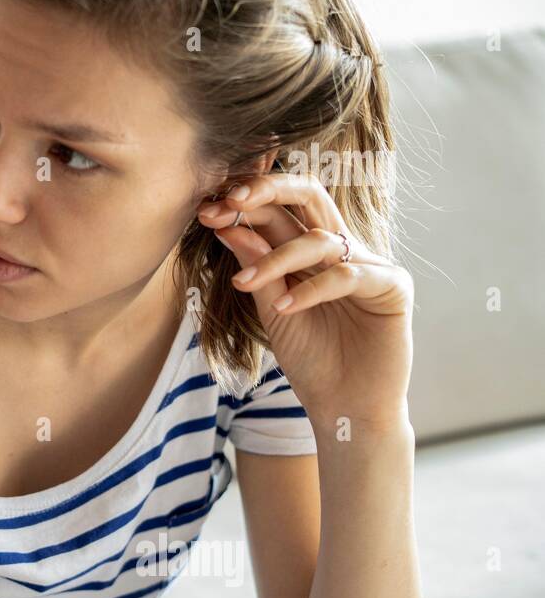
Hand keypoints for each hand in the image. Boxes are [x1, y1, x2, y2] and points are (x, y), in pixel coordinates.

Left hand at [196, 172, 413, 426]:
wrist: (344, 406)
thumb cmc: (310, 358)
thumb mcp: (271, 308)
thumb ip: (256, 268)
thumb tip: (225, 225)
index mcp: (310, 249)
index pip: (279, 209)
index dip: (243, 204)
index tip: (205, 211)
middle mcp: (341, 248)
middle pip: (310, 194)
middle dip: (268, 190)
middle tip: (230, 201)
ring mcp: (370, 264)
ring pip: (320, 240)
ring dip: (276, 258)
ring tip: (244, 283)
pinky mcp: (392, 287)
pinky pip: (348, 275)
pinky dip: (311, 290)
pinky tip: (285, 307)